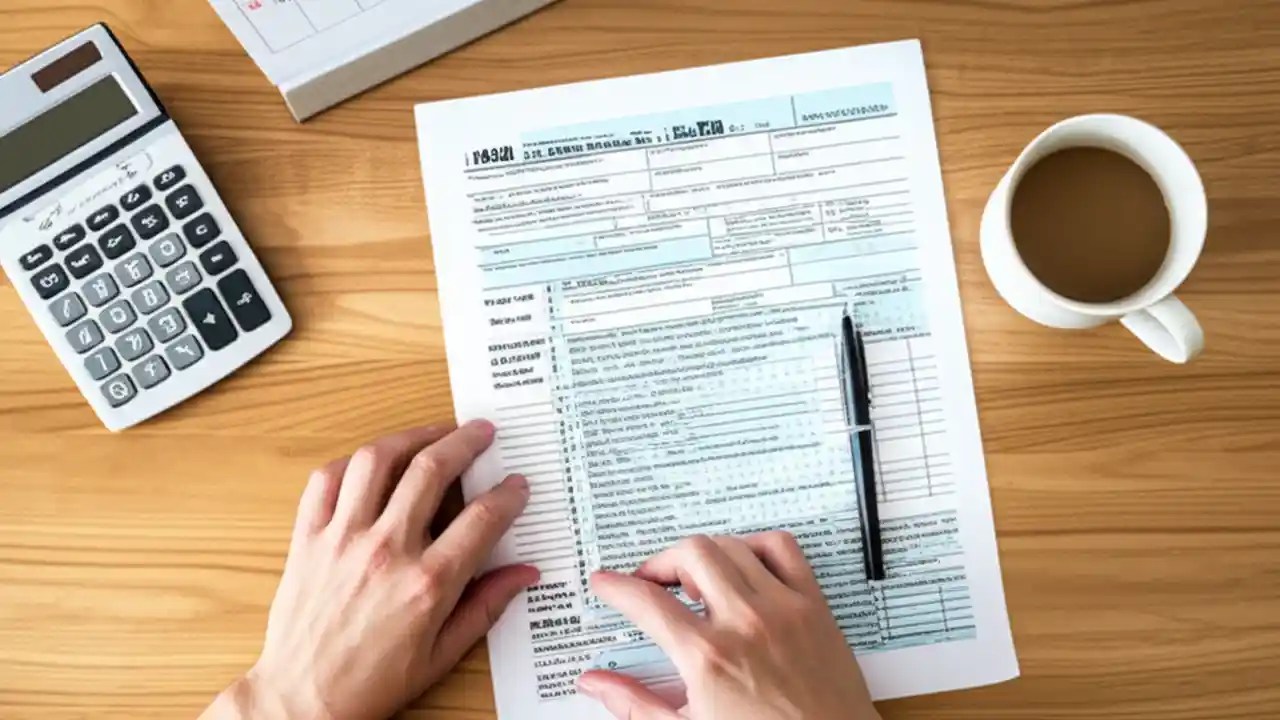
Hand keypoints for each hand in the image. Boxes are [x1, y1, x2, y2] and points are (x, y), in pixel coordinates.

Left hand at [201, 421, 536, 719]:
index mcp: (427, 584)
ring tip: (432, 433)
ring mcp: (343, 539)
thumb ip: (486, 606)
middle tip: (481, 432)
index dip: (508, 494)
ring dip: (411, 436)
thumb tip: (523, 574)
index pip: (482, 517)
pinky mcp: (309, 539)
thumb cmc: (371, 683)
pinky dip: (351, 461)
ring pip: (378, 460)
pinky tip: (373, 461)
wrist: (303, 698)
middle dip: (465, 442)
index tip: (516, 485)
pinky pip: (327, 480)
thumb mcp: (443, 654)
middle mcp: (386, 551)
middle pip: (433, 470)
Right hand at [579, 533, 879, 719]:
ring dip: (703, 553)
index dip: (616, 587)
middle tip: (651, 583)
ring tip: (693, 579)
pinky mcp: (814, 606)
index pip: (647, 601)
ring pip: (731, 545)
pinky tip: (743, 564)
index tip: (606, 583)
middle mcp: (745, 622)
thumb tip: (596, 684)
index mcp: (708, 657)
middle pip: (689, 554)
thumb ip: (636, 704)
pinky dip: (755, 544)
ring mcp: (783, 608)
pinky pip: (782, 548)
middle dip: (660, 562)